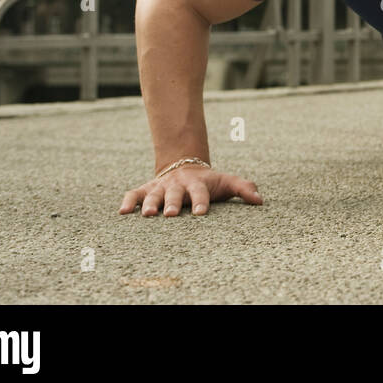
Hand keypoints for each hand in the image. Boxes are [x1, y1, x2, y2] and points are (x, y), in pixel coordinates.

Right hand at [119, 165, 263, 216]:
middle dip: (173, 203)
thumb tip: (260, 200)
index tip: (202, 213)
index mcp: (198, 184)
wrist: (186, 166)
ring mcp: (160, 187)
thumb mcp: (227, 182)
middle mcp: (177, 185)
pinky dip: (127, 201)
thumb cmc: (210, 182)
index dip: (202, 202)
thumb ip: (244, 188)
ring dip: (149, 204)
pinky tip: (122, 213)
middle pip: (175, 194)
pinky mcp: (145, 190)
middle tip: (172, 214)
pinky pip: (133, 194)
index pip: (201, 192)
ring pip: (153, 194)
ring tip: (147, 215)